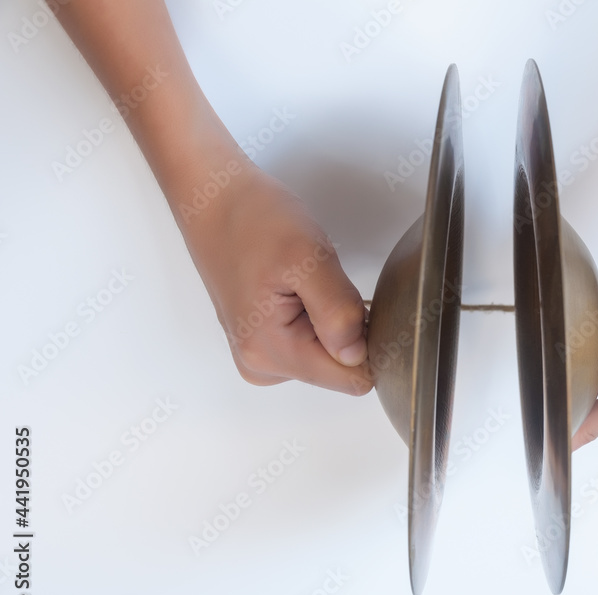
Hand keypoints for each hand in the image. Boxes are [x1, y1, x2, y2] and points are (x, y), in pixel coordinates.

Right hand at [179, 164, 372, 394]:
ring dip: (333, 320)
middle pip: (340, 369)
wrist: (214, 197)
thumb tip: (357, 355)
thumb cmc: (254, 220)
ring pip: (329, 355)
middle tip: (326, 284)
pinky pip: (312, 342)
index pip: (352, 380)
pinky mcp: (263, 339)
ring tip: (308, 282)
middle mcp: (263, 365)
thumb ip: (338, 312)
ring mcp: (261, 354)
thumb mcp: (308, 258)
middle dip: (349, 328)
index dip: (370, 343)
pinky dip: (319, 316)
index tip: (358, 304)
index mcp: (272, 353)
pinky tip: (302, 288)